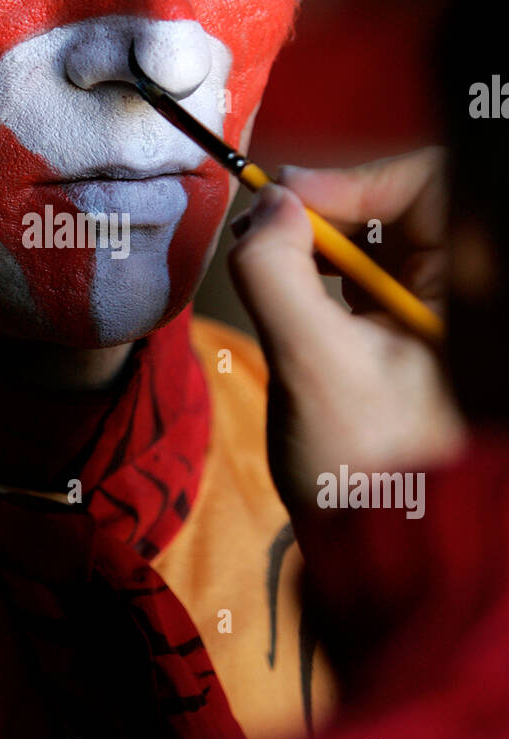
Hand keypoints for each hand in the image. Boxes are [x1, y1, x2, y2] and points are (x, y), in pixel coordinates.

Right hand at [227, 147, 466, 519]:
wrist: (379, 556)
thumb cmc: (364, 474)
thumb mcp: (310, 364)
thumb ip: (278, 273)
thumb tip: (267, 207)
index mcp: (472, 296)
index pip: (429, 185)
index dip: (356, 181)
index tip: (288, 202)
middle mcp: (466, 300)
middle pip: (406, 209)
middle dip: (331, 215)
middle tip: (270, 232)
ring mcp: (445, 322)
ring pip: (386, 244)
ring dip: (324, 249)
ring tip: (277, 272)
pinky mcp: (417, 343)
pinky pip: (376, 284)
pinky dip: (330, 282)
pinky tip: (298, 303)